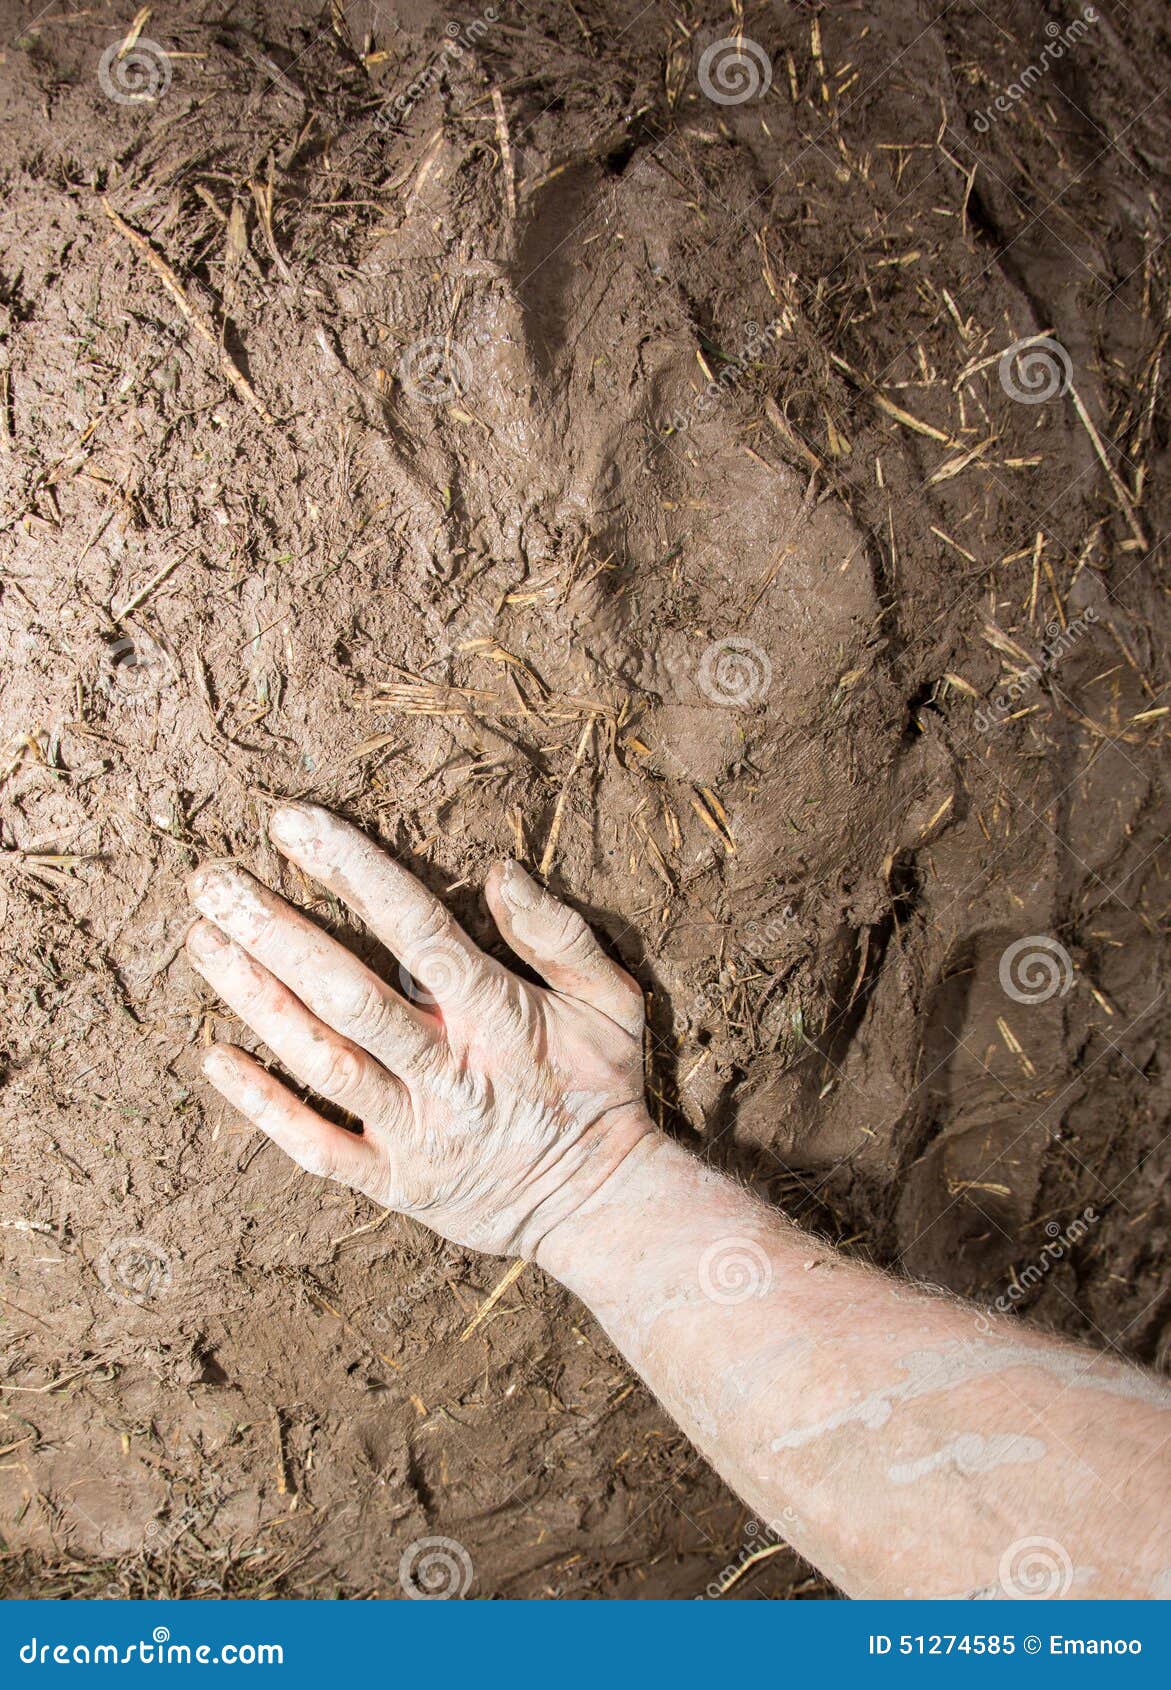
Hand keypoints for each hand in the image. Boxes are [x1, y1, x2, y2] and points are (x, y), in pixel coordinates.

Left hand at [185, 804, 653, 1256]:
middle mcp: (449, 1074)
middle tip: (212, 881)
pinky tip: (213, 1055)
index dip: (352, 872)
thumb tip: (498, 870)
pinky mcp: (394, 1184)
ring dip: (255, 999)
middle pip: (348, 994)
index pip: (417, 929)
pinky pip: (315, 1148)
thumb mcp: (610, 999)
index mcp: (499, 1018)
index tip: (292, 825)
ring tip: (202, 940)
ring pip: (323, 1061)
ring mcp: (417, 1135)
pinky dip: (262, 1104)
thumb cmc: (599, 1086)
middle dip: (274, 932)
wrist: (604, 1206)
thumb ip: (558, 933)